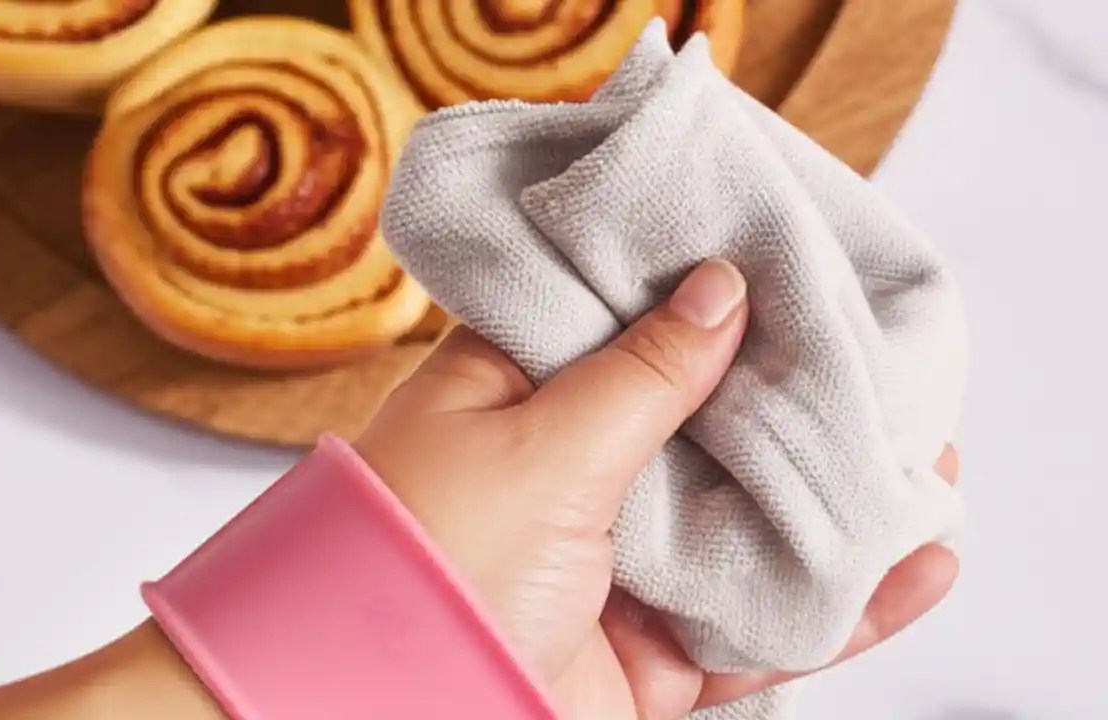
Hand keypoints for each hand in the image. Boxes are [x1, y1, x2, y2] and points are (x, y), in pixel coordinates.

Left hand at [357, 259, 960, 718]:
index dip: (694, 290)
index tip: (777, 255)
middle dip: (783, 397)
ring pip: (741, 524)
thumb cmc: (426, 567)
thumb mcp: (541, 446)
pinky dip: (838, 605)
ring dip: (831, 499)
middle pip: (698, 424)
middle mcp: (566, 472)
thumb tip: (720, 288)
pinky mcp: (650, 652)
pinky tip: (915, 568)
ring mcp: (614, 565)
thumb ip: (643, 374)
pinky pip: (757, 627)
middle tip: (876, 351)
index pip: (617, 320)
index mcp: (512, 397)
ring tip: (926, 453)